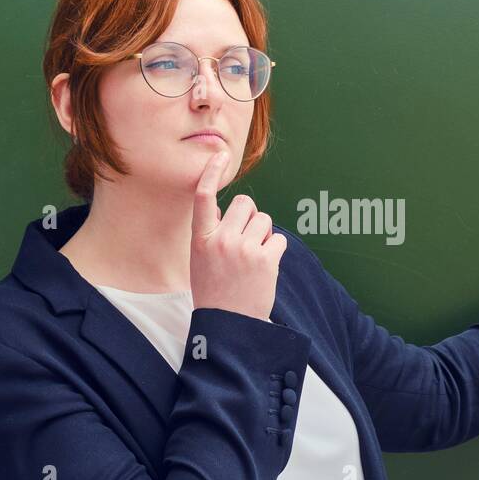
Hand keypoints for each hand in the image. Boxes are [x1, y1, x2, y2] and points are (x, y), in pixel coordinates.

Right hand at [190, 148, 286, 319]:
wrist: (228, 325)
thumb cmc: (214, 290)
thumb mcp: (201, 259)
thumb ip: (212, 233)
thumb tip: (228, 212)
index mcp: (200, 239)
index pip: (204, 197)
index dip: (211, 173)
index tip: (219, 155)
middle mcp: (221, 240)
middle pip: (245, 203)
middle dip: (249, 216)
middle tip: (244, 239)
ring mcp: (244, 249)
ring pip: (264, 220)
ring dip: (263, 234)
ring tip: (253, 258)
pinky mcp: (265, 260)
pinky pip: (278, 239)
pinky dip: (275, 250)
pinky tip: (264, 267)